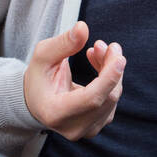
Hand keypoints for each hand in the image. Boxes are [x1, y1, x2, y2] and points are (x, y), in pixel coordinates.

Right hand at [23, 20, 124, 139]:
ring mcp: (89, 129)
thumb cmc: (39, 78)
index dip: (109, 77)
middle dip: (110, 67)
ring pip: (113, 96)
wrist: (37, 100)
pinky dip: (110, 78)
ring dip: (111, 69)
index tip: (119, 57)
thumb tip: (83, 28)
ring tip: (96, 49)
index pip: (91, 99)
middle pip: (107, 96)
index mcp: (56, 113)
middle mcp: (74, 128)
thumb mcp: (43, 56)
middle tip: (102, 44)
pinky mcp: (99, 124)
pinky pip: (113, 98)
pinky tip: (99, 63)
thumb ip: (63, 43)